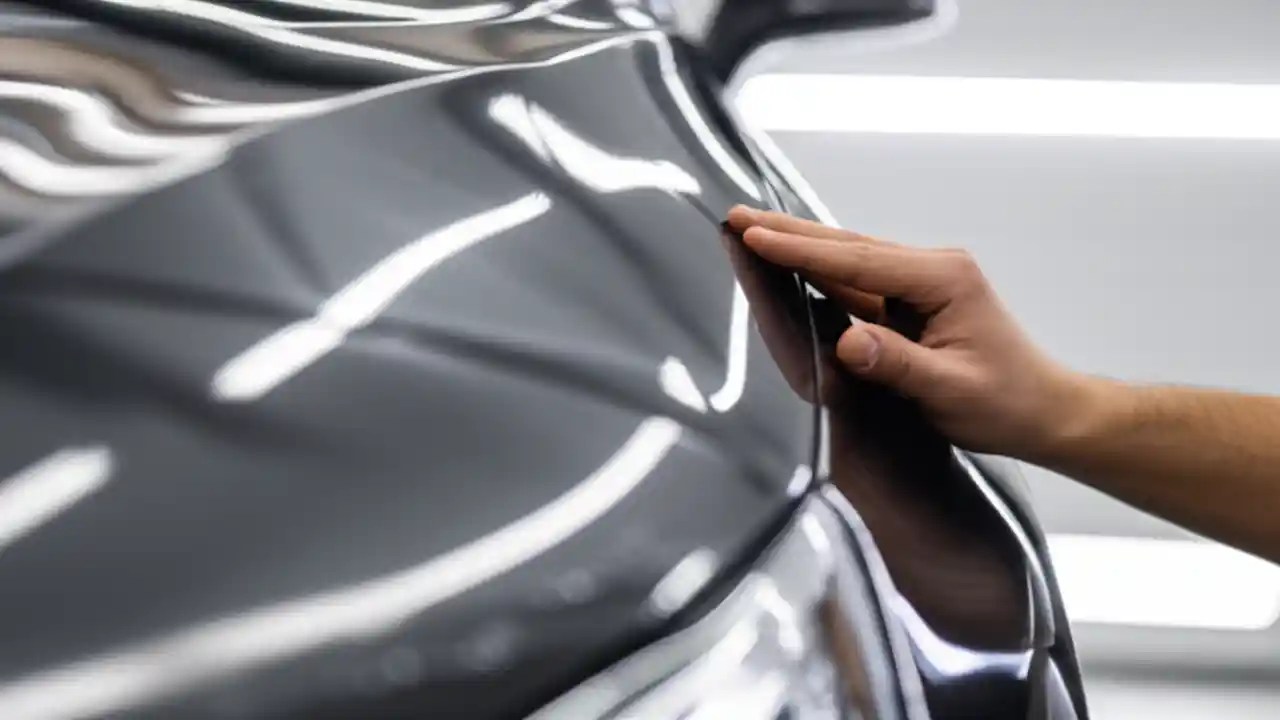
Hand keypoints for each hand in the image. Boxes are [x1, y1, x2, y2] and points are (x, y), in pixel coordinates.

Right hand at [726, 206, 1088, 460]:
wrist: (1044, 410)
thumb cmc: (1005, 403)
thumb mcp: (951, 390)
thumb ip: (897, 364)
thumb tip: (845, 342)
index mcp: (942, 279)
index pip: (857, 262)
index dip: (802, 251)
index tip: (754, 236)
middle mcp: (929, 268)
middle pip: (846, 246)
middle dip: (789, 232)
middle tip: (734, 216)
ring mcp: (919, 282)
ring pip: (847, 259)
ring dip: (798, 245)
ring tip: (747, 230)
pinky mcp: (909, 301)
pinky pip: (854, 281)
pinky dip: (816, 271)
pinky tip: (786, 262)